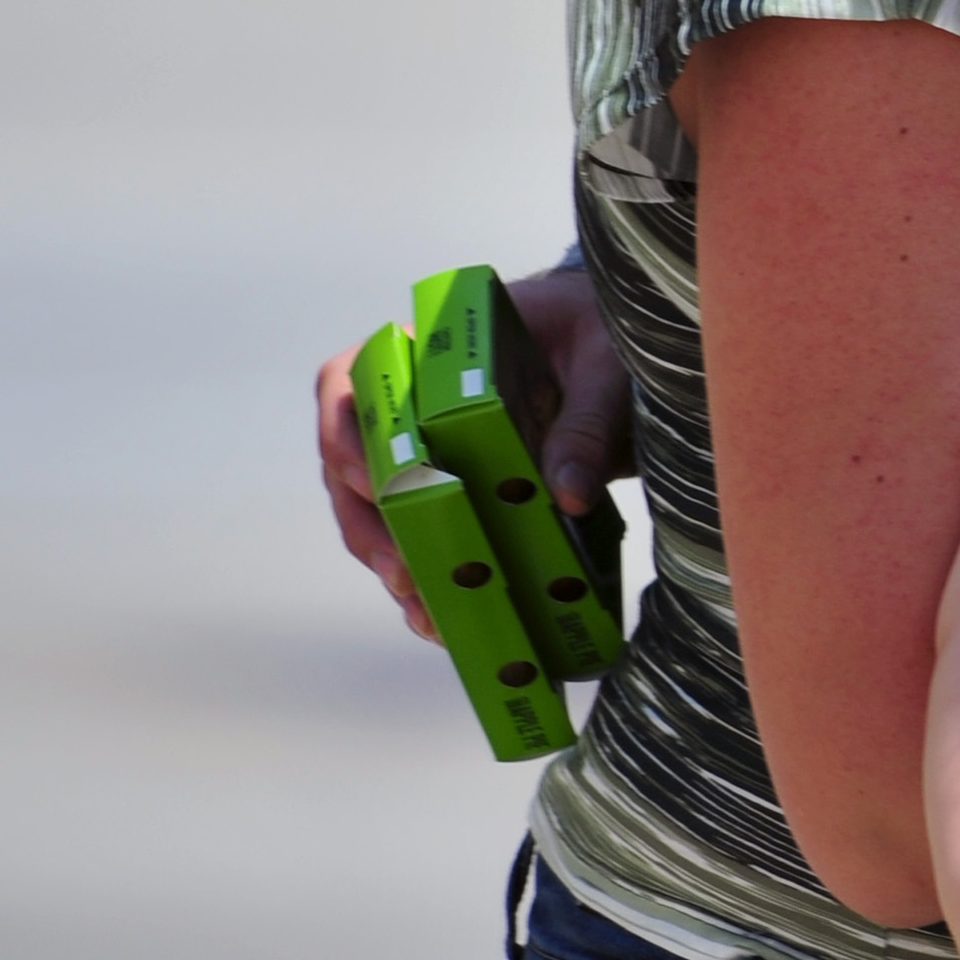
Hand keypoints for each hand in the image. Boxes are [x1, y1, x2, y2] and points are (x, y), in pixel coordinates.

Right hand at [315, 257, 637, 642]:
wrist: (613, 353)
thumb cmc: (597, 338)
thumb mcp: (603, 366)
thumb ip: (587, 422)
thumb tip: (568, 494)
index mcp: (428, 350)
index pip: (354, 379)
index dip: (346, 430)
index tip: (367, 474)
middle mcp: (408, 403)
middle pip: (352, 463)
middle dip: (372, 522)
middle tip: (404, 569)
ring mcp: (423, 452)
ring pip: (376, 512)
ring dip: (395, 561)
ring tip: (425, 610)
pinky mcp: (452, 494)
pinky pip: (422, 538)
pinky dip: (429, 579)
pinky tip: (445, 621)